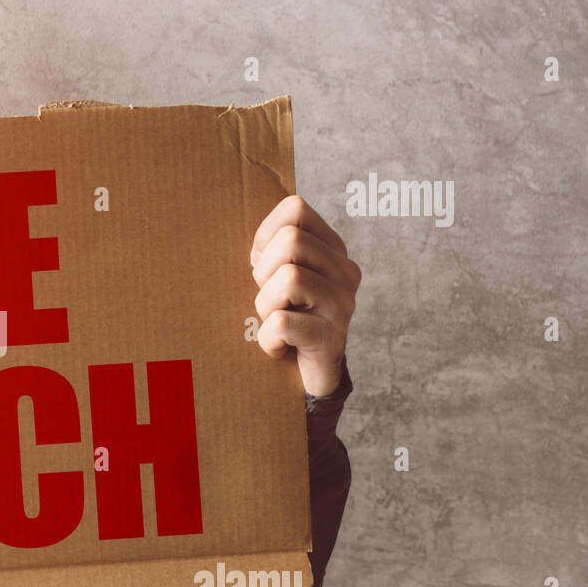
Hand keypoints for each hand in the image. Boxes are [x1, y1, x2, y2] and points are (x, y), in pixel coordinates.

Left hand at [249, 196, 359, 397]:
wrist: (305, 377)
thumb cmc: (283, 320)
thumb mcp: (274, 277)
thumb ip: (269, 249)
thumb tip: (242, 225)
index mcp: (331, 250)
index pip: (295, 209)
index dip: (265, 235)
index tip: (262, 265)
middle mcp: (345, 272)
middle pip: (291, 241)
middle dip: (263, 273)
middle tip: (269, 300)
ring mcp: (343, 305)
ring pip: (289, 279)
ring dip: (265, 307)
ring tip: (274, 323)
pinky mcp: (332, 338)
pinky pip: (282, 323)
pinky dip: (268, 340)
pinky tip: (278, 348)